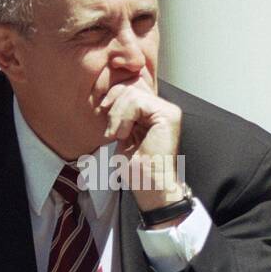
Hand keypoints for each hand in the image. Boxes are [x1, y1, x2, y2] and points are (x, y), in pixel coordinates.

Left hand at [98, 79, 182, 208]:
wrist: (148, 183)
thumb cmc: (135, 166)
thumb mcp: (121, 133)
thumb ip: (120, 115)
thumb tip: (106, 98)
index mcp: (150, 111)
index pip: (128, 89)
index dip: (112, 98)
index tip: (102, 113)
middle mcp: (161, 108)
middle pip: (129, 88)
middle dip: (113, 108)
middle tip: (111, 132)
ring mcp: (167, 110)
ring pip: (132, 93)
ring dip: (118, 116)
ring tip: (118, 135)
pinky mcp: (168, 115)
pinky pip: (138, 102)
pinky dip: (125, 118)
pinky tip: (124, 134)